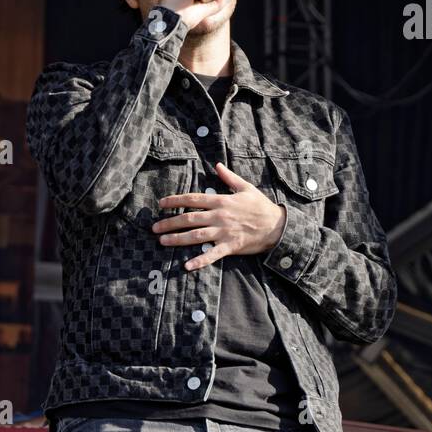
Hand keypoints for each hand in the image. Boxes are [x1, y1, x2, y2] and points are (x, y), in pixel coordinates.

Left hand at [153, 162, 287, 270]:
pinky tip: (186, 266)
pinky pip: (212, 254)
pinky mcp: (230, 246)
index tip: (161, 203)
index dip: (175, 201)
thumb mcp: (246, 187)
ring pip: (196, 236)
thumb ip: (229, 177)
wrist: (277, 226)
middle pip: (189, 219)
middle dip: (170, 222)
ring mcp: (224, 232)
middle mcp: (220, 216)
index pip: (193, 199)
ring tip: (162, 241)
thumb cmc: (261, 206)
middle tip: (154, 227)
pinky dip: (199, 261)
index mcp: (222, 201)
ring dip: (177, 239)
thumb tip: (217, 165)